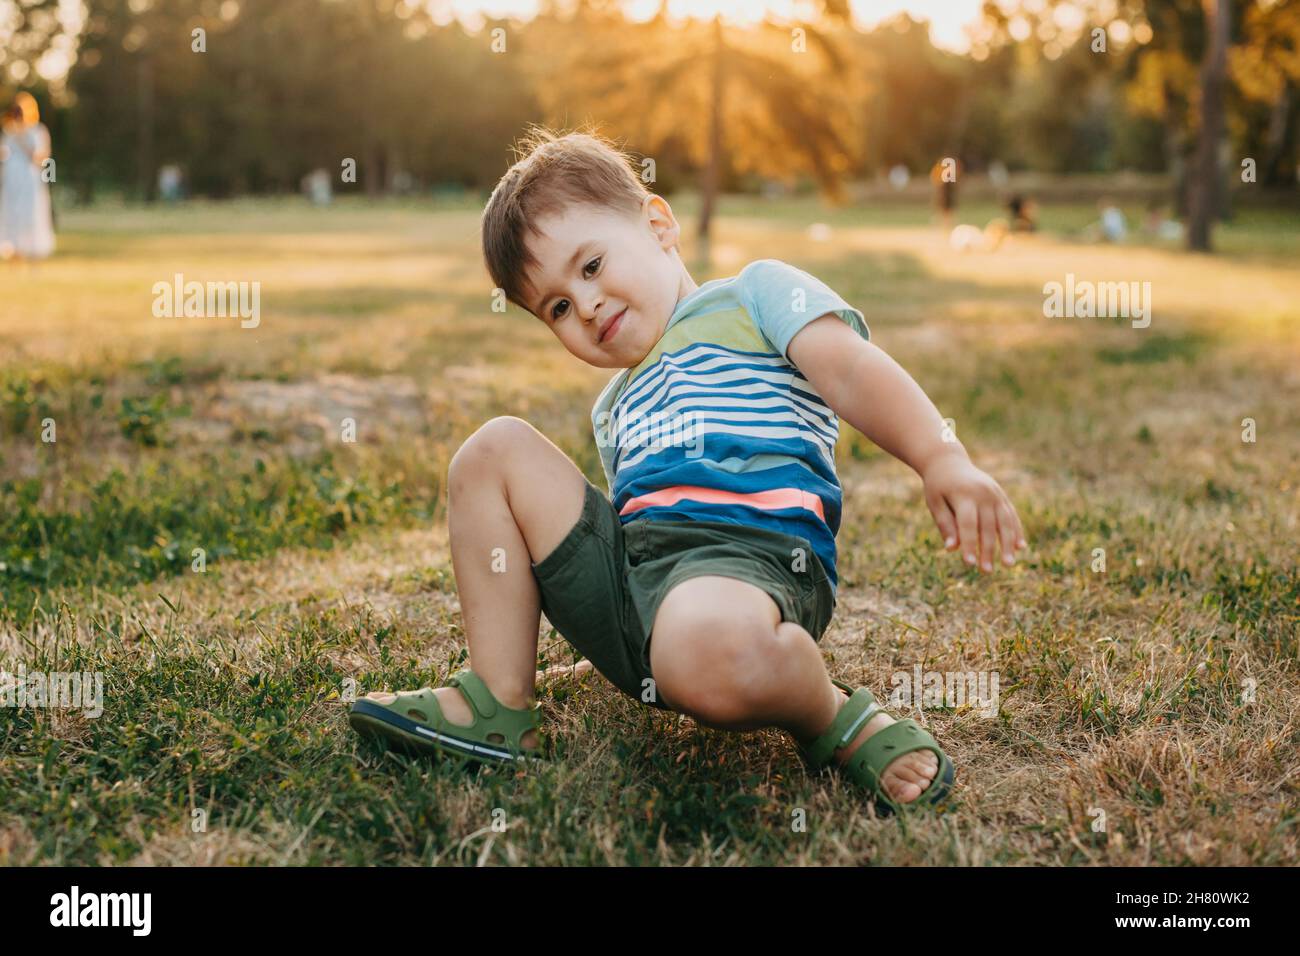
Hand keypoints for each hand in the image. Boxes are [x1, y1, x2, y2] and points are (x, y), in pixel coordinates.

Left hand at [921, 451, 1026, 571]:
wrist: (949, 462)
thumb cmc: (938, 487)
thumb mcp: (935, 503)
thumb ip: (945, 525)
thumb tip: (952, 549)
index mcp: (963, 495)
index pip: (967, 524)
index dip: (969, 544)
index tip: (969, 564)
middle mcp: (983, 493)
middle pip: (987, 526)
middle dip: (988, 550)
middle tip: (986, 571)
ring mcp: (995, 493)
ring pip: (1005, 522)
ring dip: (1008, 544)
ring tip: (1008, 564)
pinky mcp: (1001, 495)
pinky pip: (1011, 515)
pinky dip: (1016, 531)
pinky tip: (1020, 547)